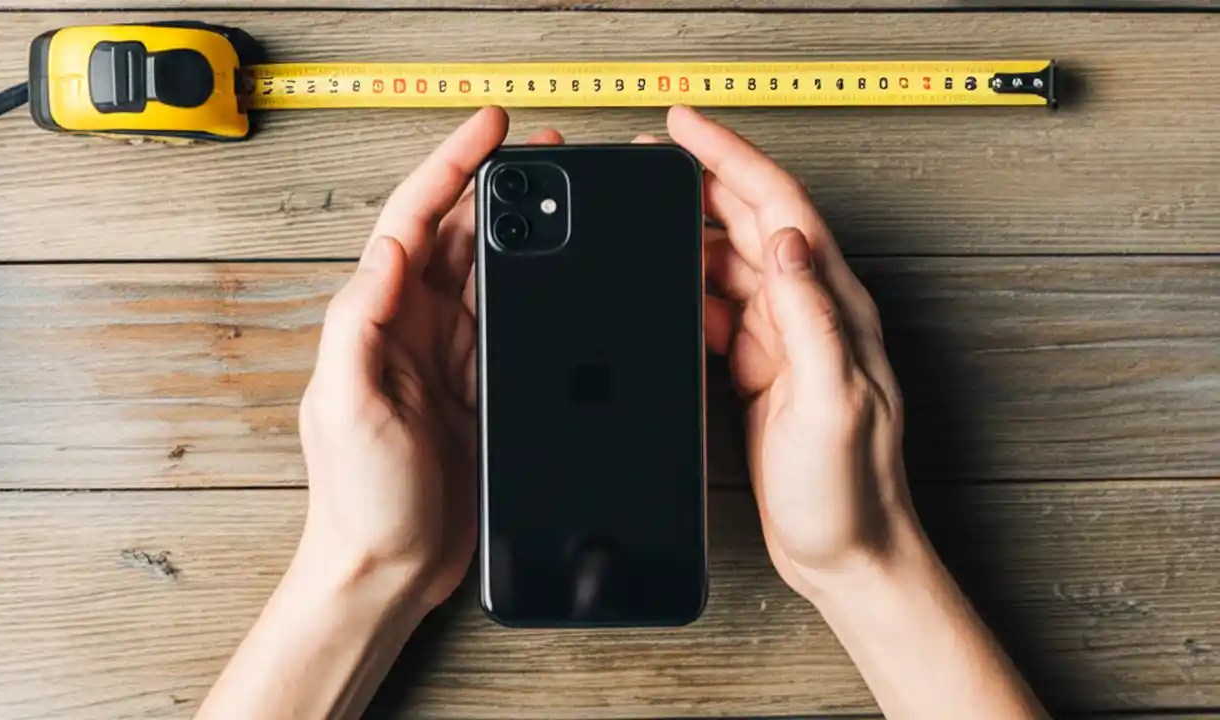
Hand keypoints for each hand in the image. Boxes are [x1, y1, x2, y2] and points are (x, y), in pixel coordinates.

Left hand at [296, 107, 562, 608]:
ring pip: (495, 274)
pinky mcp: (484, 388)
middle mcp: (414, 329)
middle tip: (543, 152)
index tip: (489, 130)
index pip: (414, 221)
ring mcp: (453, 357)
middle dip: (499, 186)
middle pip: (461, 235)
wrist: (390, 569)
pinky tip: (562, 276)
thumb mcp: (344, 404)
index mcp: (377, 320)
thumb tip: (390, 245)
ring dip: (524, 234)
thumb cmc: (356, 499)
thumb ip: (359, 320)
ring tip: (561, 198)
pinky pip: (517, 324)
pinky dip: (540, 293)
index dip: (451, 167)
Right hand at [667, 106, 923, 598]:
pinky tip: (668, 292)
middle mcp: (813, 315)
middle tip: (652, 161)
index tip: (687, 131)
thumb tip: (783, 239)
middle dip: (702, 182)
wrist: (846, 552)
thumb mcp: (833, 402)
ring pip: (731, 265)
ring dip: (690, 235)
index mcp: (834, 310)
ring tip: (648, 219)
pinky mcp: (764, 370)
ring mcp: (788, 341)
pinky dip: (690, 293)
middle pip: (751, 223)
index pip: (781, 209)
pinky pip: (721, 312)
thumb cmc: (851, 491)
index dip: (732, 160)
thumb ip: (812, 318)